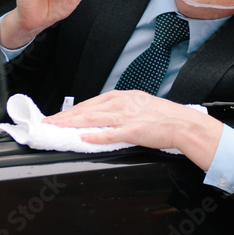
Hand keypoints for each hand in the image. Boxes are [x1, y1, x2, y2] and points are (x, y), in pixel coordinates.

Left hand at [43, 90, 223, 169]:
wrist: (185, 124)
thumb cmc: (164, 117)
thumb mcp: (138, 106)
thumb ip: (118, 110)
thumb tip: (99, 118)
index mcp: (123, 97)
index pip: (90, 103)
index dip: (70, 111)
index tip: (57, 117)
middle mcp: (122, 104)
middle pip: (87, 109)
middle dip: (64, 117)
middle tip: (48, 122)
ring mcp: (127, 117)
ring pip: (93, 119)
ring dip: (72, 123)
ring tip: (57, 128)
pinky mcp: (134, 130)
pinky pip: (110, 133)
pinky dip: (95, 135)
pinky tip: (82, 137)